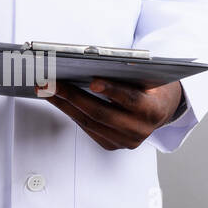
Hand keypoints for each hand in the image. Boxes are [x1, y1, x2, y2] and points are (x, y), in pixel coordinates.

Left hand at [36, 78, 184, 149]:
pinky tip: (57, 99)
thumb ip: (126, 72)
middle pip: (100, 113)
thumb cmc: (150, 85)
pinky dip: (71, 112)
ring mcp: (126, 141)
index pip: (130, 99)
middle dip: (71, 96)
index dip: (111, 90)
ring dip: (63, 104)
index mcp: (152, 110)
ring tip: (45, 89)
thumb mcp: (146, 76)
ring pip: (89, 123)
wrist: (162, 108)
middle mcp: (139, 130)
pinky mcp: (113, 145)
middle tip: (50, 82)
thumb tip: (93, 62)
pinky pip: (88, 128)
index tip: (93, 81)